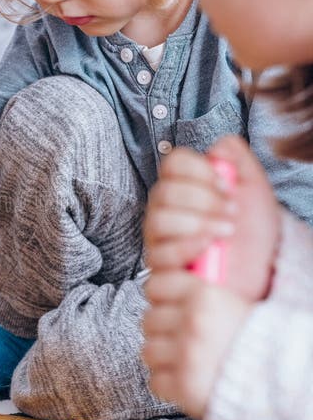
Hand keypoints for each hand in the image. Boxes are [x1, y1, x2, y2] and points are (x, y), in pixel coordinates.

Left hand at [143, 270, 250, 418]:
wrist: (280, 377)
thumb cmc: (258, 341)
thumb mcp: (231, 302)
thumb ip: (197, 295)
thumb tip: (168, 290)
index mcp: (204, 296)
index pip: (157, 284)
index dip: (159, 296)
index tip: (164, 304)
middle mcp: (192, 322)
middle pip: (149, 319)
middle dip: (161, 329)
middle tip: (176, 336)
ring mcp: (185, 354)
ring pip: (148, 351)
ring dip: (162, 357)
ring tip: (181, 360)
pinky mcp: (183, 385)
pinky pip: (155, 380)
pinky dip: (167, 382)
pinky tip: (183, 378)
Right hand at [145, 135, 279, 301]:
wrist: (260, 273)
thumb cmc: (252, 233)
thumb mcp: (254, 190)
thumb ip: (238, 160)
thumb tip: (219, 146)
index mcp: (184, 187)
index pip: (173, 163)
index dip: (199, 170)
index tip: (227, 185)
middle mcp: (165, 211)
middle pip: (164, 192)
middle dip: (203, 199)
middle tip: (232, 210)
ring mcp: (159, 241)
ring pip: (158, 221)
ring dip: (197, 223)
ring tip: (226, 231)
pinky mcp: (161, 270)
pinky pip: (161, 254)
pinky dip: (188, 247)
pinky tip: (209, 248)